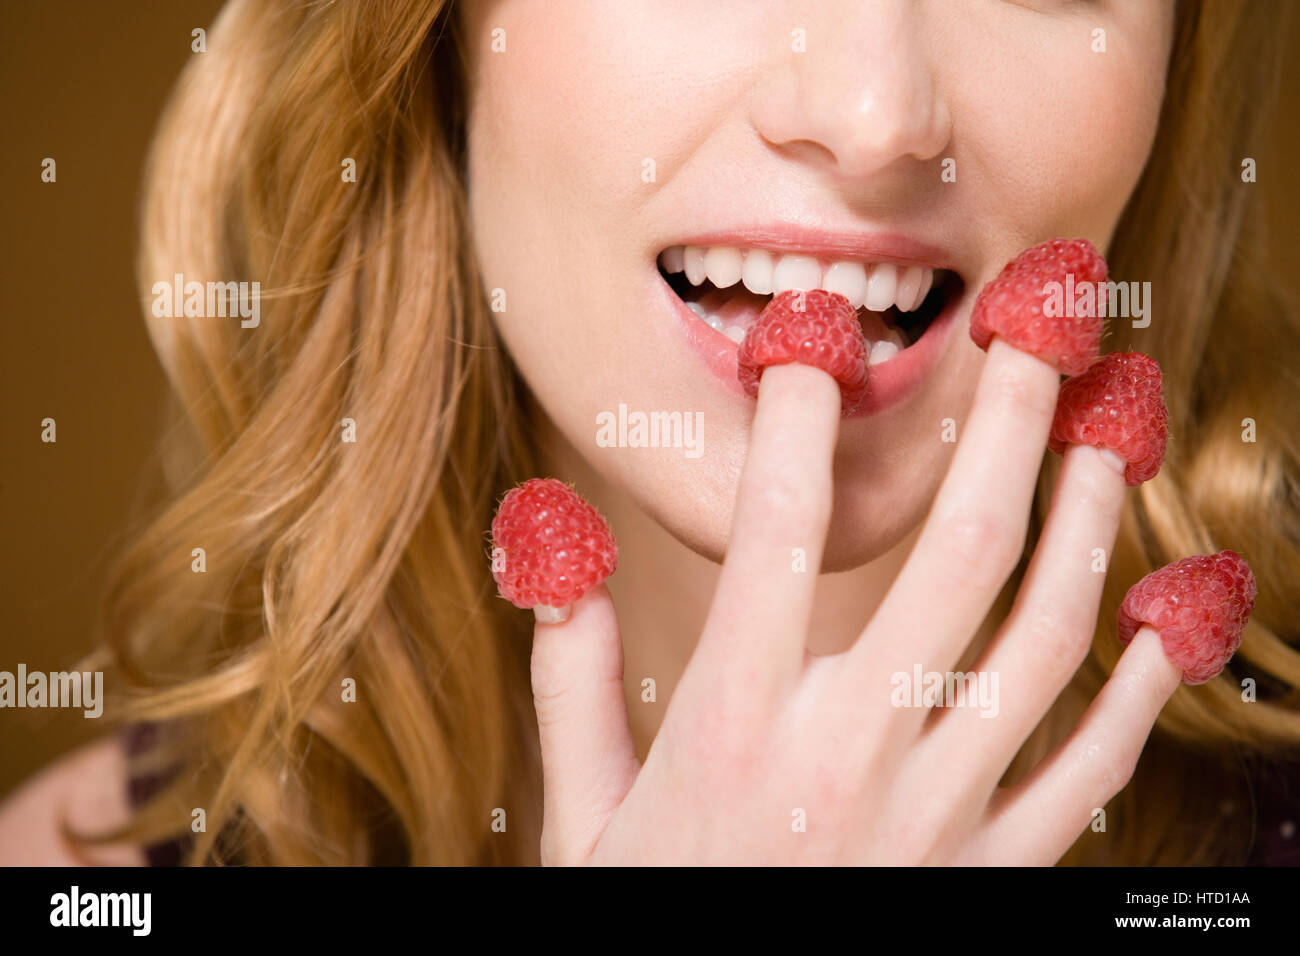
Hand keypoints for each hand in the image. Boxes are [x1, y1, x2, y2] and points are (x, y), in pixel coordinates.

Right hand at [529, 337, 1179, 864]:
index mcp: (734, 723)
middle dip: (1001, 428)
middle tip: (1032, 338)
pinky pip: (1095, 768)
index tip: (815, 341)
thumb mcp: (582, 812)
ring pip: (1042, 638)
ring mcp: (937, 815)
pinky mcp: (994, 872)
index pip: (777, 531)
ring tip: (1104, 434)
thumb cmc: (652, 915)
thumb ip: (568, 678)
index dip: (799, 420)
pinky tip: (1170, 614)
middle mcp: (847, 753)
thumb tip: (554, 551)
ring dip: (1084, 520)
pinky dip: (1144, 686)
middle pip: (953, 555)